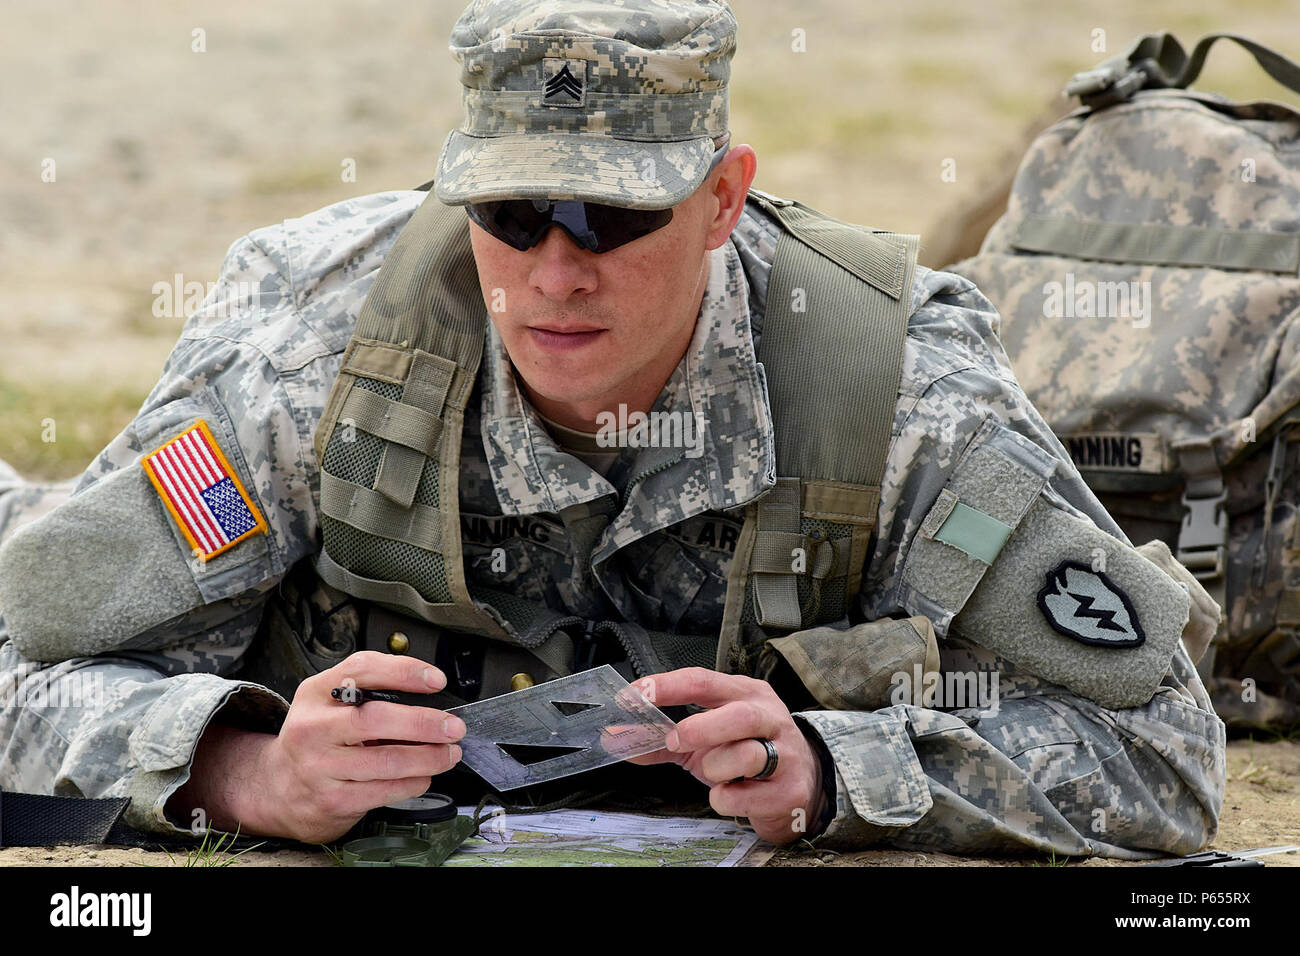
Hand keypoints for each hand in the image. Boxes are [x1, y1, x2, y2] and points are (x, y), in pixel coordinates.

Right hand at [172, 651, 464, 843]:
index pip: (361, 670)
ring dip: (428, 757)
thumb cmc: (319, 736)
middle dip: (423, 722)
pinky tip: (425, 775)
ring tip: (449, 753)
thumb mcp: (330, 698)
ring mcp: (319, 767)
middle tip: (453, 726)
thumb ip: (369, 683)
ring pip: (385, 761)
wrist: (279, 787)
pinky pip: (384, 791)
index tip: (437, 680)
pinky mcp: (331, 800)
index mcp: (315, 693)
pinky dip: (413, 782)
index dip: (404, 672)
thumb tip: (426, 682)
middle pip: (374, 719)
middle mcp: (312, 728)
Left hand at [624, 667, 826, 843]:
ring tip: (714, 773)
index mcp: (745, 693)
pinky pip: (746, 796)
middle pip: (739, 714)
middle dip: (700, 728)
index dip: (667, 686)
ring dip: (716, 768)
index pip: (704, 680)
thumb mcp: (704, 741)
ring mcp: (786, 753)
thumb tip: (615, 739)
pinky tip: (731, 793)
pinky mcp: (788, 790)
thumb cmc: (745, 754)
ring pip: (746, 756)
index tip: (636, 695)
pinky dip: (726, 798)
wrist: (798, 789)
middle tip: (673, 740)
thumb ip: (660, 739)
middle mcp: (769, 716)